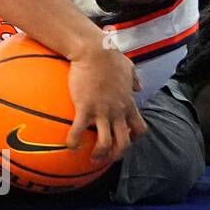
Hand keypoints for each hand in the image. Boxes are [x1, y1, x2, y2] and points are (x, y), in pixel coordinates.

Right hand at [66, 39, 145, 164]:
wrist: (94, 51)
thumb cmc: (110, 56)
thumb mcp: (128, 67)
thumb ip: (135, 79)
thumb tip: (138, 87)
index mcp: (128, 103)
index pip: (139, 128)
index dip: (135, 137)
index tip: (125, 138)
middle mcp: (118, 111)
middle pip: (124, 142)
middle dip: (117, 154)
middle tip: (108, 158)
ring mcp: (102, 111)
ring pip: (106, 142)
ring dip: (99, 154)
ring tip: (91, 158)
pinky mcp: (85, 108)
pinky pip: (79, 131)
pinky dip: (74, 142)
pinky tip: (69, 146)